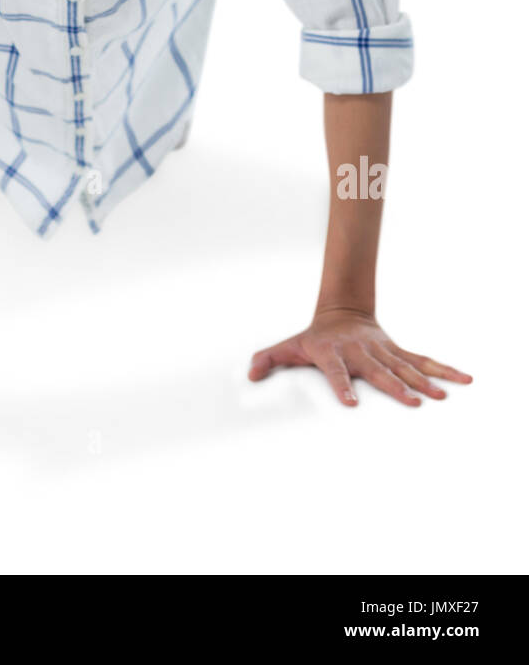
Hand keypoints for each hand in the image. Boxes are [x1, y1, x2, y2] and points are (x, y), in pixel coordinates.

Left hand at [247, 307, 472, 406]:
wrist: (342, 312)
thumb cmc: (313, 337)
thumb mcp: (288, 346)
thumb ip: (268, 359)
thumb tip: (250, 374)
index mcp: (333, 354)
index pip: (336, 371)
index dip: (342, 386)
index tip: (350, 404)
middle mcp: (361, 352)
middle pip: (379, 371)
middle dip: (394, 387)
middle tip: (412, 402)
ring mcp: (383, 352)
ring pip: (405, 367)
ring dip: (423, 381)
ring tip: (441, 396)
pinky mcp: (398, 352)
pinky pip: (423, 360)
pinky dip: (444, 369)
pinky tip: (465, 379)